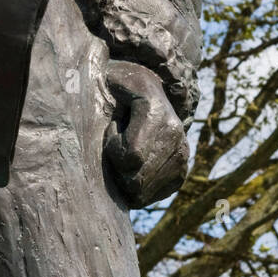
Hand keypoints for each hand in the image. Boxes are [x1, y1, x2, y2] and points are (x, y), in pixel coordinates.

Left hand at [104, 61, 188, 205]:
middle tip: (116, 143)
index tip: (112, 127)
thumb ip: (96, 97)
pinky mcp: (181, 170)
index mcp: (153, 109)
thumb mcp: (102, 80)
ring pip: (143, 192)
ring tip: (125, 151)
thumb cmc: (113, 84)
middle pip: (136, 180)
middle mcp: (174, 133)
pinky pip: (152, 196)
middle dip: (116, 167)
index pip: (131, 156)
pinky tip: (132, 165)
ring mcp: (181, 153)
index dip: (112, 148)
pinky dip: (135, 187)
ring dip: (125, 176)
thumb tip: (96, 122)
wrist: (143, 86)